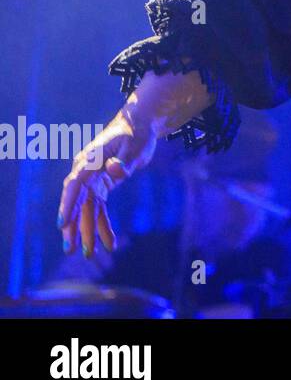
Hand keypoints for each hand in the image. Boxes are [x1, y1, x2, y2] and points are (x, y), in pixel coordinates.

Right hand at [57, 108, 157, 256]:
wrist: (139, 125)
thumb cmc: (137, 134)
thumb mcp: (136, 146)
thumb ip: (125, 161)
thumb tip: (113, 170)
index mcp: (90, 160)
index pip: (75, 184)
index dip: (68, 204)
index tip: (62, 223)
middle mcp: (86, 171)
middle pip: (77, 202)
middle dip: (73, 226)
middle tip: (70, 250)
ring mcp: (92, 180)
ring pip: (86, 209)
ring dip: (87, 231)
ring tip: (88, 254)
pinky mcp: (101, 185)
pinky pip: (99, 209)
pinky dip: (103, 225)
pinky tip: (109, 243)